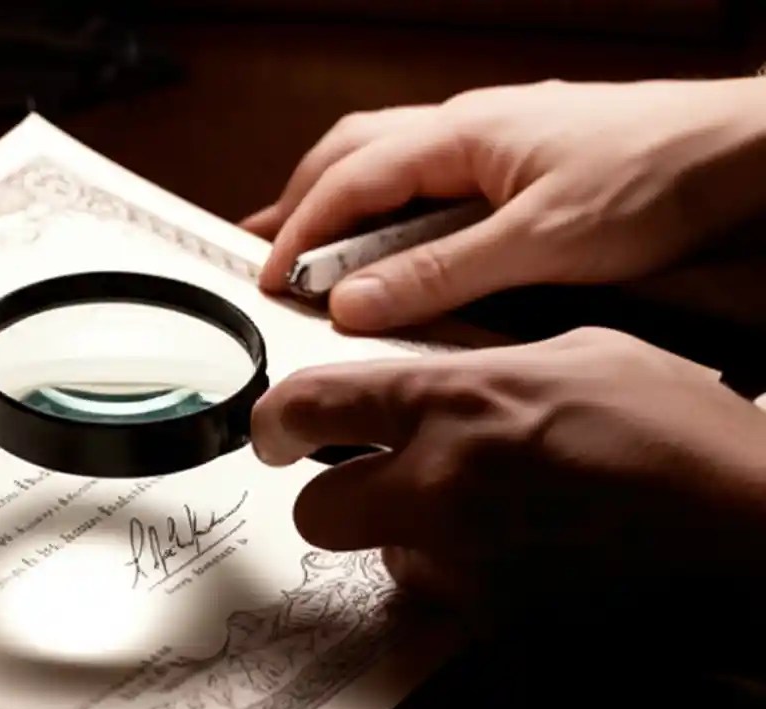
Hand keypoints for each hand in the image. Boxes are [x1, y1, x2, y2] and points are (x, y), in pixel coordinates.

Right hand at [244, 77, 765, 331]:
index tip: (269, 279)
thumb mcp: (540, 242)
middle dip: (302, 201)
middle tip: (270, 251)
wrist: (742, 154)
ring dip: (344, 200)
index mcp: (460, 136)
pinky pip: (432, 177)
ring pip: (390, 158)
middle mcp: (468, 127)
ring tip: (318, 245)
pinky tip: (400, 239)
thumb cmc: (657, 177)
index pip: (348, 181)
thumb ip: (441, 273)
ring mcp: (495, 140)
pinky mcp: (523, 161)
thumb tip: (355, 301)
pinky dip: (393, 209)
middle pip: (353, 152)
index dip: (298, 231)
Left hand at [250, 328, 765, 642]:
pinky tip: (527, 558)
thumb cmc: (691, 441)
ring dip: (413, 542)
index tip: (271, 428)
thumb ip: (489, 364)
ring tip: (485, 520)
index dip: (273, 418)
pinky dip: (471, 584)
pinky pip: (450, 603)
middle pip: (316, 507)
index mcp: (458, 402)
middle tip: (369, 483)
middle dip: (335, 495)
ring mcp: (469, 566)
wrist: (760, 538)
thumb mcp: (584, 354)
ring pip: (386, 561)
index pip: (309, 405)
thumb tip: (441, 374)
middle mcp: (446, 486)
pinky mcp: (499, 629)